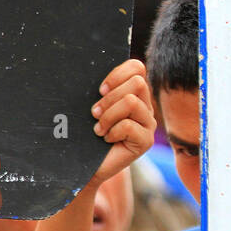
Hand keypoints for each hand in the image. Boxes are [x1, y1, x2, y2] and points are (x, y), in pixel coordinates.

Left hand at [88, 59, 154, 187]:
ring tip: (99, 128)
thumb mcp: (90, 106)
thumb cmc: (83, 132)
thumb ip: (99, 90)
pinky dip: (112, 132)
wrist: (83, 163)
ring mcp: (148, 124)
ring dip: (108, 116)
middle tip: (94, 113)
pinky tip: (106, 139)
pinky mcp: (146, 141)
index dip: (117, 74)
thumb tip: (89, 66)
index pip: (137, 67)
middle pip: (137, 82)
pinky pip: (129, 125)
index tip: (100, 90)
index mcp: (133, 93)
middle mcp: (144, 106)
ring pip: (131, 102)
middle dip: (109, 98)